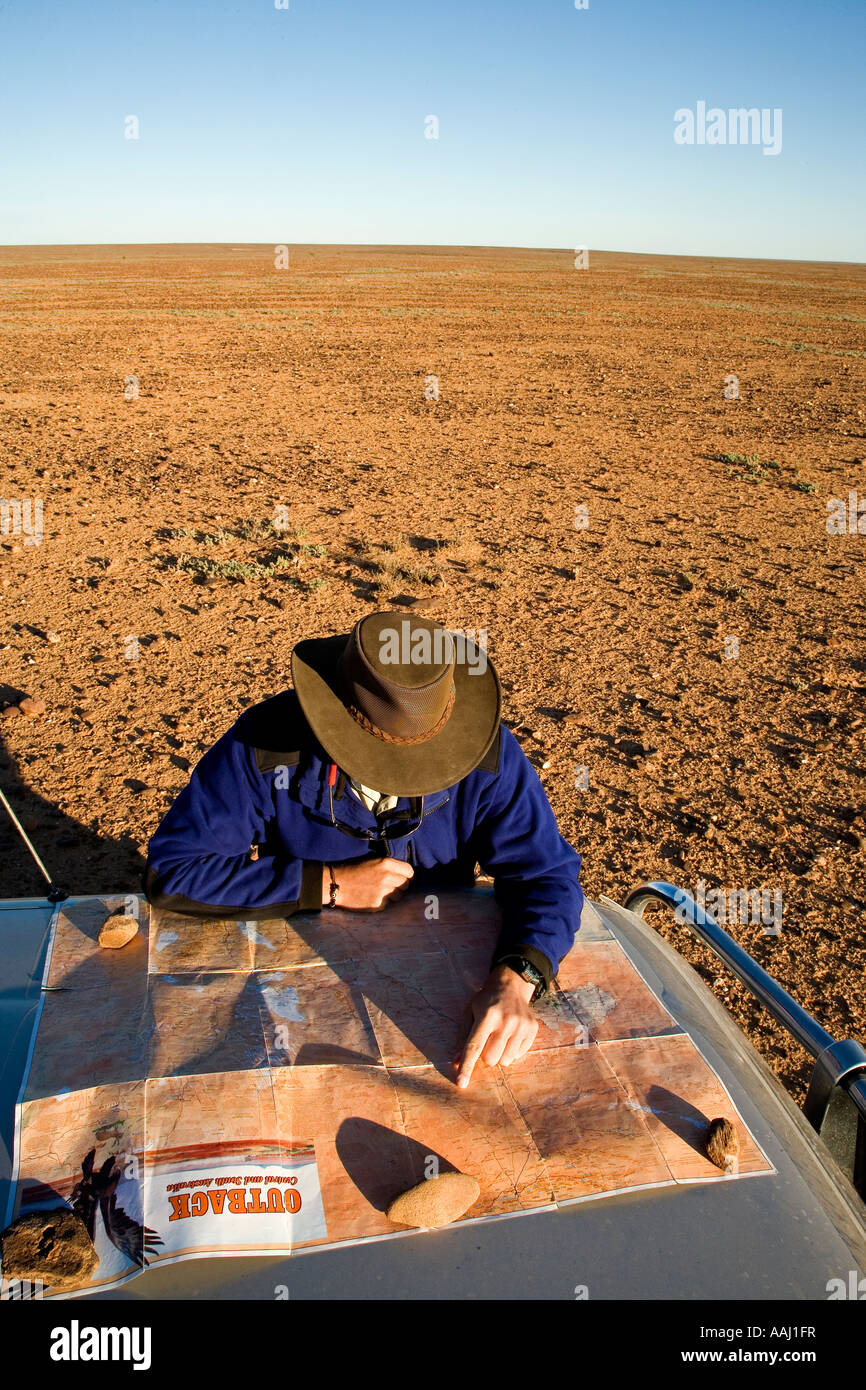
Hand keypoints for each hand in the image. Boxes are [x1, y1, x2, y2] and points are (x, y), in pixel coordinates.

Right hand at [322, 857, 413, 910]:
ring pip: (399, 896)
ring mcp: (383, 892)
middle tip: (390, 886)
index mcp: (386, 863)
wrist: (335, 883)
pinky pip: (388, 905)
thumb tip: (402, 871)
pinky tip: (372, 897)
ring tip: (380, 892)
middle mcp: (387, 877)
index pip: (409, 871)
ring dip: (392, 895)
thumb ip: (388, 864)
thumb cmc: (352, 869)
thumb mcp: (371, 859)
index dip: (407, 875)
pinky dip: (382, 902)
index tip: (403, 878)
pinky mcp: (377, 904)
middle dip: (400, 886)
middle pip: (406, 885)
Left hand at [452, 965, 537, 1088]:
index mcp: (487, 1016)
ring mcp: (521, 1026)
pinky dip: (512, 1050)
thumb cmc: (485, 1001)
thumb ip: (462, 1036)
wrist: (510, 986)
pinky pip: (518, 1055)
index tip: (461, 1084)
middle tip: (487, 1039)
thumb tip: (455, 1061)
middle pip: (490, 1058)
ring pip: (505, 1060)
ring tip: (499, 1037)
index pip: (474, 1047)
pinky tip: (511, 1035)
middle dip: (485, 1055)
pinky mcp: (532, 1029)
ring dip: (499, 1054)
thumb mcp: (469, 1012)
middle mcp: (506, 1021)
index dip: (467, 1066)